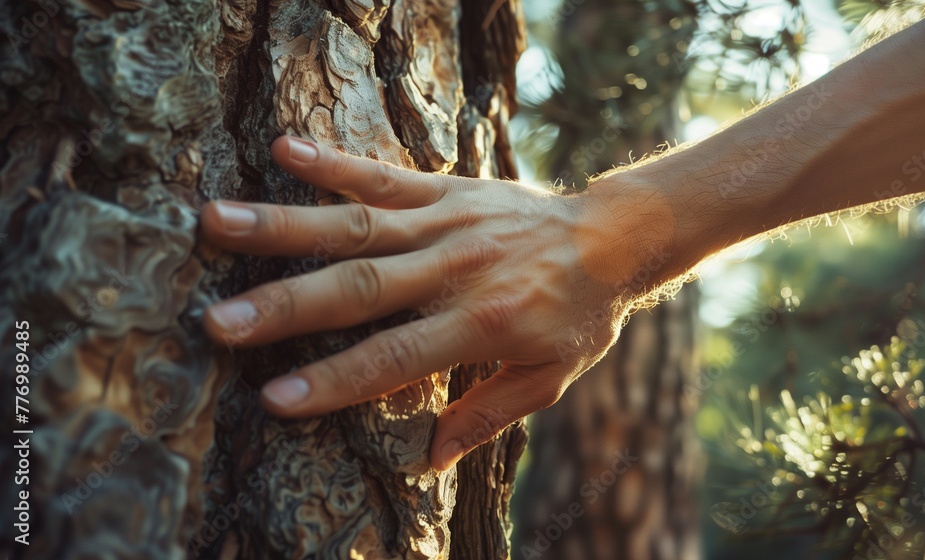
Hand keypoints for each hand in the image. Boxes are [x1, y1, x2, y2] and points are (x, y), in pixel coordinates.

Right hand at [200, 136, 679, 470]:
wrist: (614, 237)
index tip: (272, 398)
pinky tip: (285, 149)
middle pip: (359, 290)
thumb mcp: (547, 378)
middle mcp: (456, 269)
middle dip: (285, 307)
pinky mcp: (447, 188)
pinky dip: (335, 162)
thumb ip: (486, 415)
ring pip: (356, 225)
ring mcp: (447, 223)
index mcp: (481, 324)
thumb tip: (428, 461)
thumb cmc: (579, 316)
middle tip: (218, 322)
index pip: (393, 358)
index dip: (332, 381)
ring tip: (215, 223)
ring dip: (284, 227)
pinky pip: (385, 174)